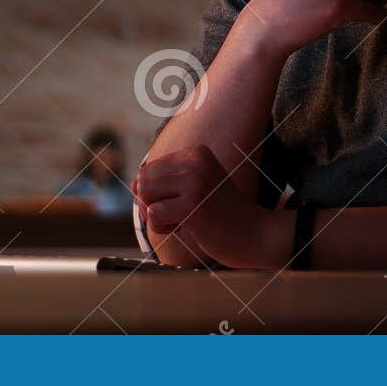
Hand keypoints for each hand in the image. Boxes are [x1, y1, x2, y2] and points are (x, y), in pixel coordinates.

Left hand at [132, 145, 294, 268]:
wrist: (254, 234)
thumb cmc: (221, 215)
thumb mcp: (194, 189)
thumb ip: (164, 183)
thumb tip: (132, 184)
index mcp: (196, 152)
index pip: (149, 169)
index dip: (156, 193)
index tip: (182, 203)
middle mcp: (195, 160)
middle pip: (143, 181)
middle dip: (151, 204)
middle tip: (176, 216)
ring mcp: (194, 180)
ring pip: (145, 197)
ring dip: (157, 216)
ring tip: (183, 220)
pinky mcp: (192, 204)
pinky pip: (153, 215)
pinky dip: (163, 228)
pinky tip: (186, 228)